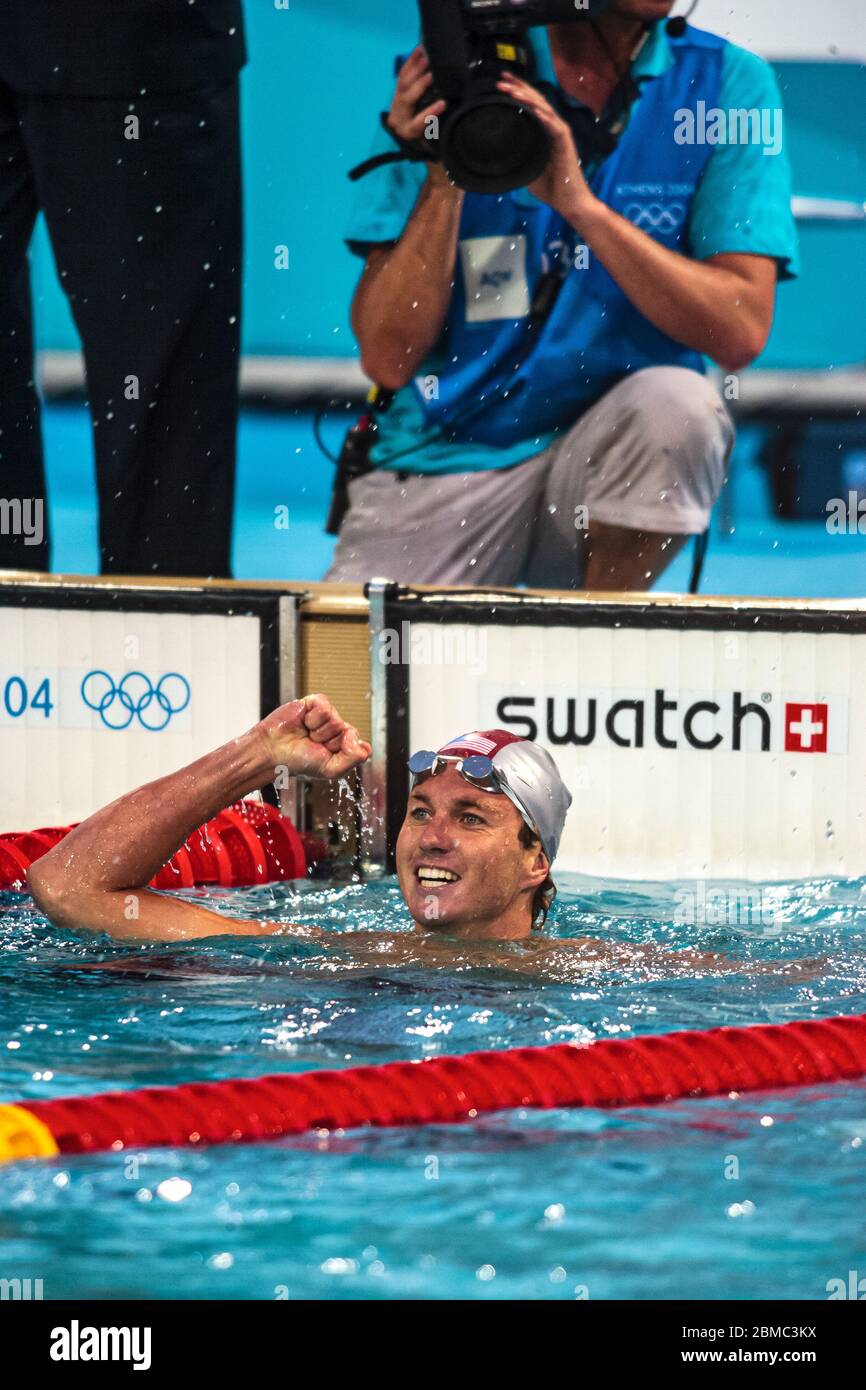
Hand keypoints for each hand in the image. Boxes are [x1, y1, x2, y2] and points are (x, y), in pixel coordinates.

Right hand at [255, 694, 371, 781]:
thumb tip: (357, 736)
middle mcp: (337, 729)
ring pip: (336, 720)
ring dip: (319, 731)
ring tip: (306, 734)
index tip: (326, 756)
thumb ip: (354, 758)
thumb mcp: (332, 769)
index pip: (359, 745)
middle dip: (330, 742)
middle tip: (313, 744)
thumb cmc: (299, 761)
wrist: (273, 752)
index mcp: (344, 745)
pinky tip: (303, 722)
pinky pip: (325, 708)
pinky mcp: (314, 702)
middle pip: (349, 731)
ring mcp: (327, 715)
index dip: (344, 751)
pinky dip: (313, 718)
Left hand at [388, 45, 445, 147]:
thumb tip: (457, 128)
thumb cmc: (421, 137)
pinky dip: (412, 60)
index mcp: (409, 131)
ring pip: (403, 83)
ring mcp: (397, 100)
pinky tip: (421, 48)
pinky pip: (403, 72)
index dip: (429, 114)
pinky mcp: (398, 89)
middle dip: (420, 85)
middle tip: (433, 74)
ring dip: (416, 69)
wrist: (402, 132)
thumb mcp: (429, 141)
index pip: (417, 123)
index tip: (443, 104)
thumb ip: (438, 132)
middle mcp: (400, 116)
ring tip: (428, 57)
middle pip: (408, 99)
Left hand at [496, 72, 595, 222]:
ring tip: (509, 88)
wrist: (570, 202)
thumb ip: (517, 156)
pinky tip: (531, 106)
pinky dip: (542, 114)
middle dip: (519, 87)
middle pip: (536, 100)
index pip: (531, 106)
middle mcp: (554, 126)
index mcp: (545, 131)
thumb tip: (497, 153)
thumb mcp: (527, 169)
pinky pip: (553, 124)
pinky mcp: (565, 142)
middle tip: (501, 77)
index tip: (501, 82)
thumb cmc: (551, 188)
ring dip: (526, 96)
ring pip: (543, 108)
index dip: (518, 92)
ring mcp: (560, 132)